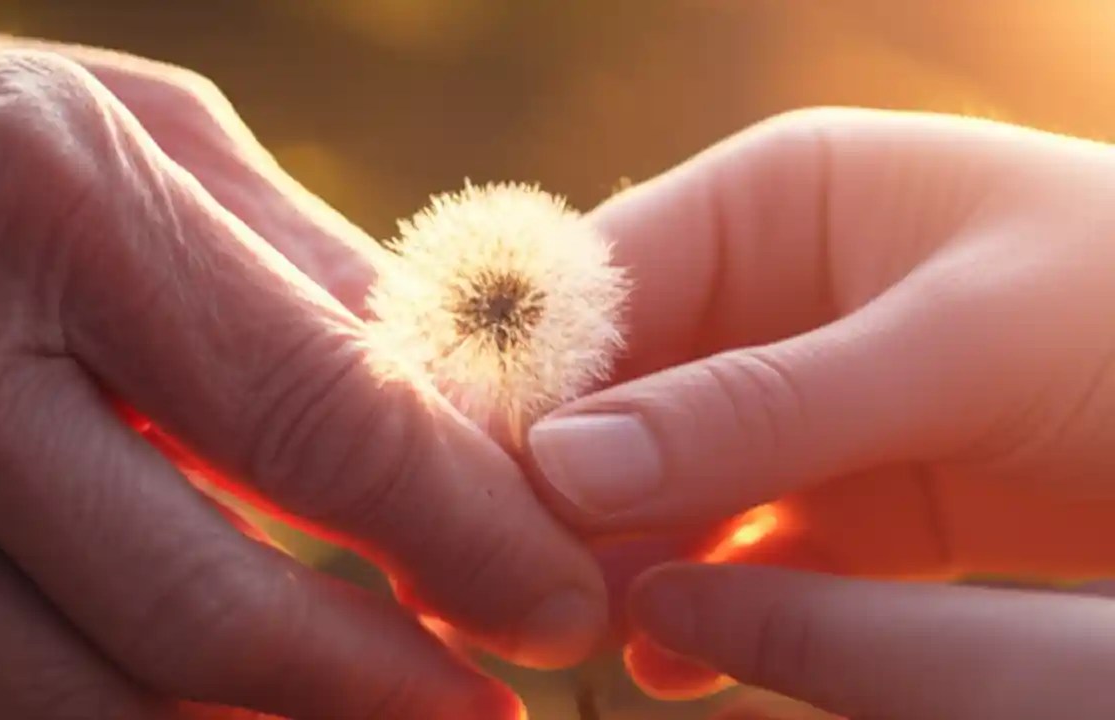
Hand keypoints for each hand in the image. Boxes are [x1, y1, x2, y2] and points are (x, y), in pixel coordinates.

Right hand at [0, 10, 605, 719]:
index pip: (317, 420)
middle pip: (197, 608)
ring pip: (81, 709)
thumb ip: (303, 271)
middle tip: (483, 714)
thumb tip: (463, 409)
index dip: (461, 538)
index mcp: (59, 213)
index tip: (557, 605)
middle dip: (372, 689)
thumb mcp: (138, 137)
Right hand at [521, 108, 1114, 713]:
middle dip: (558, 484)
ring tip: (566, 631)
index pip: (600, 282)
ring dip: (611, 552)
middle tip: (500, 578)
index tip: (468, 476)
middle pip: (614, 392)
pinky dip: (691, 601)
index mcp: (777, 201)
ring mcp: (792, 404)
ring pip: (658, 481)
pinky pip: (731, 548)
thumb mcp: (960, 344)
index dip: (527, 378)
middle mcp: (765, 295)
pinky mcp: (834, 500)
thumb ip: (765, 405)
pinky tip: (656, 657)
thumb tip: (571, 461)